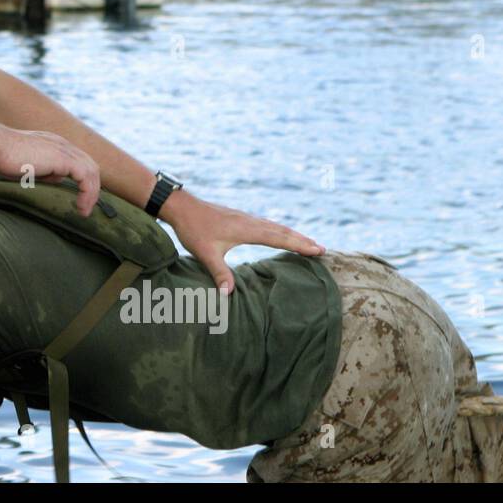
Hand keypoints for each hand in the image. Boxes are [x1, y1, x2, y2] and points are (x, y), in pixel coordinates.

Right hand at [0, 126, 100, 215]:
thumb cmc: (4, 155)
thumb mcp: (29, 166)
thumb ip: (44, 171)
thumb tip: (55, 178)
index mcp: (55, 145)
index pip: (80, 162)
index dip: (84, 181)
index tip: (81, 199)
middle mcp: (63, 145)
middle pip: (90, 165)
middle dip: (93, 188)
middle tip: (86, 207)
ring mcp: (63, 149)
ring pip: (91, 171)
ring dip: (92, 193)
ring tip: (85, 211)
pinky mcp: (62, 158)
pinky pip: (84, 176)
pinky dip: (87, 192)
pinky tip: (81, 206)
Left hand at [161, 191, 324, 293]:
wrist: (181, 207)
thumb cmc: (193, 229)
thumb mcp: (205, 253)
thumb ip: (219, 273)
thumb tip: (229, 295)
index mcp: (247, 229)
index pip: (280, 238)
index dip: (300, 245)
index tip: (319, 250)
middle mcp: (250, 221)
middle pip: (282, 231)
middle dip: (302, 240)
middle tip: (322, 249)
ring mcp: (245, 218)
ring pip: (274, 226)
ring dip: (292, 234)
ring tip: (306, 241)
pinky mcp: (238, 217)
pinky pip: (265, 224)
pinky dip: (278, 230)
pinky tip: (277, 233)